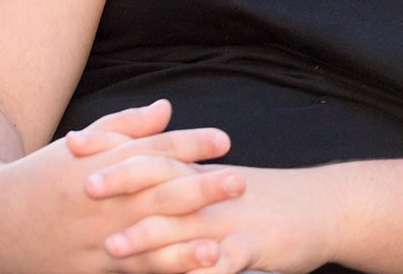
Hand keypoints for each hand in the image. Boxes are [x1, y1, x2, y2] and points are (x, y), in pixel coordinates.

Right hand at [0, 100, 241, 273]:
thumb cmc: (43, 177)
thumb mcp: (81, 146)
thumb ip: (127, 127)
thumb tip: (167, 108)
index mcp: (103, 167)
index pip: (153, 151)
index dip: (190, 144)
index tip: (224, 141)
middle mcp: (101, 203)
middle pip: (157, 194)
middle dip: (200, 189)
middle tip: (239, 181)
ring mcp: (94, 241)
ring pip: (144, 244)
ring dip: (182, 247)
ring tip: (217, 248)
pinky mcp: (87, 271)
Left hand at [101, 166, 332, 273]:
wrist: (328, 207)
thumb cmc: (269, 199)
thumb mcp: (224, 182)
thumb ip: (183, 174)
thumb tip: (139, 163)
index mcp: (203, 177)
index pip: (155, 154)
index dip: (116, 148)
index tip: (74, 142)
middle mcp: (214, 195)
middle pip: (166, 183)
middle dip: (125, 184)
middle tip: (84, 188)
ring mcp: (234, 222)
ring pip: (187, 228)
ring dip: (150, 237)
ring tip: (115, 250)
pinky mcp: (256, 249)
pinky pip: (227, 265)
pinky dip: (206, 273)